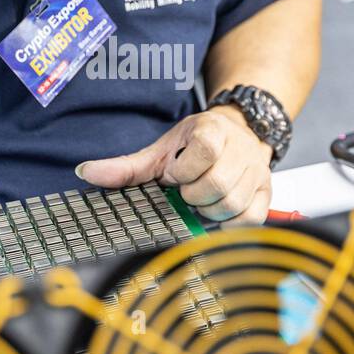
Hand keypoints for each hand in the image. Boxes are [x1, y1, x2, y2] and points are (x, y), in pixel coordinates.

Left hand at [76, 107, 273, 224]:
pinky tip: (216, 211)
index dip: (183, 169)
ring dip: (208, 209)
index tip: (175, 172)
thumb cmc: (195, 143)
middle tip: (186, 190)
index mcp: (214, 132)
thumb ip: (128, 166)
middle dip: (193, 195)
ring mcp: (257, 174)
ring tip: (200, 198)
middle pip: (216, 187)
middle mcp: (241, 151)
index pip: (205, 152)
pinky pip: (248, 219)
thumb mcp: (162, 148)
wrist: (238, 131)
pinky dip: (228, 221)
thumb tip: (87, 173)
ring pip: (231, 205)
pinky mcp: (266, 194)